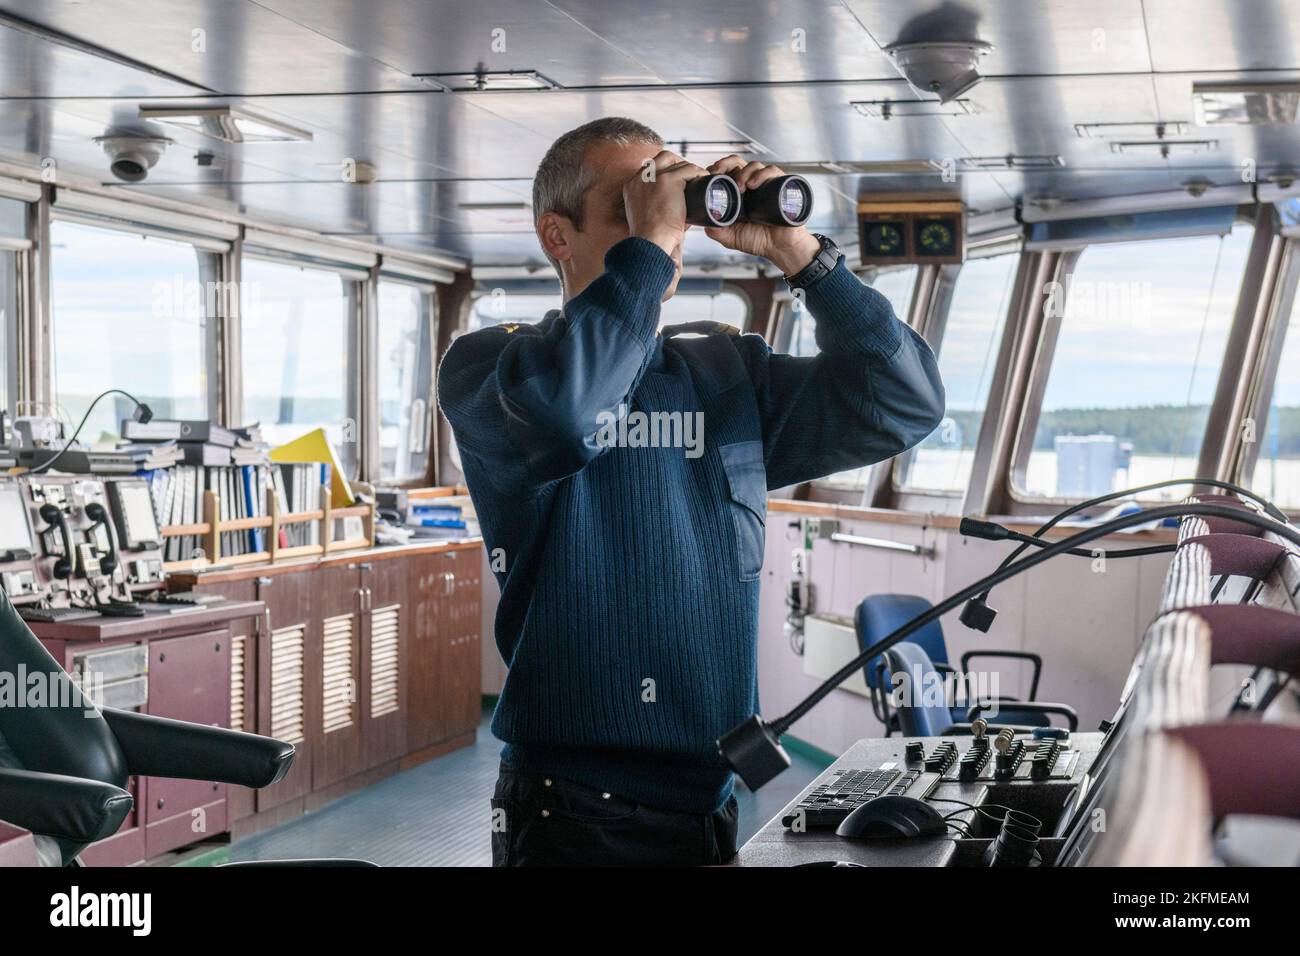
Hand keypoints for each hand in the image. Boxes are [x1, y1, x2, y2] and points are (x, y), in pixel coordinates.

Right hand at [622, 150, 706, 257]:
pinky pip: (688, 169)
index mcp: (632, 187)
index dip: (667, 171)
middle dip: (679, 163)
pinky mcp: (668, 180)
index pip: (650, 168)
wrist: (650, 244)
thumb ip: (655, 209)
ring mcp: (654, 177)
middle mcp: (640, 178)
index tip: (679, 180)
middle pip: (663, 158)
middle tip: (691, 176)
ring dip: (690, 169)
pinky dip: (698, 173)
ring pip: (677, 163)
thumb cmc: (651, 239)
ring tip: (700, 179)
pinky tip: (704, 180)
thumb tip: (678, 210)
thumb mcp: (647, 220)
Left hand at [703, 156, 820, 273]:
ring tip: (741, 186)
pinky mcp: (781, 186)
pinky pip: (773, 171)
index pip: (725, 172)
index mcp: (738, 193)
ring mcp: (766, 185)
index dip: (716, 170)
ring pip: (754, 165)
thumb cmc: (759, 241)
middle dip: (726, 163)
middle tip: (718, 172)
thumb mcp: (731, 238)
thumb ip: (717, 231)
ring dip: (744, 172)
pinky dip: (763, 174)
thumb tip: (704, 224)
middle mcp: (751, 186)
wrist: (781, 248)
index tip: (708, 175)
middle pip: (737, 163)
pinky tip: (754, 184)